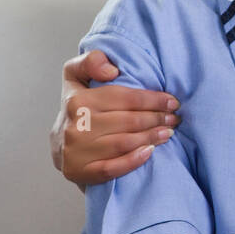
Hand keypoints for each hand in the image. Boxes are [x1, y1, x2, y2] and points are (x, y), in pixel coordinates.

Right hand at [50, 49, 180, 186]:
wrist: (59, 145)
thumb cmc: (78, 108)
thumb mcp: (77, 77)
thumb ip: (90, 62)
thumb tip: (111, 70)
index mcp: (78, 100)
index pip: (125, 98)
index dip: (153, 99)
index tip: (172, 102)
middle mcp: (76, 125)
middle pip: (129, 121)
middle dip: (158, 118)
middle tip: (175, 119)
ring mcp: (76, 150)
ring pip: (124, 143)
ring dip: (152, 137)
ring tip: (168, 133)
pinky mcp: (78, 171)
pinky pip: (111, 168)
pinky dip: (133, 160)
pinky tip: (150, 152)